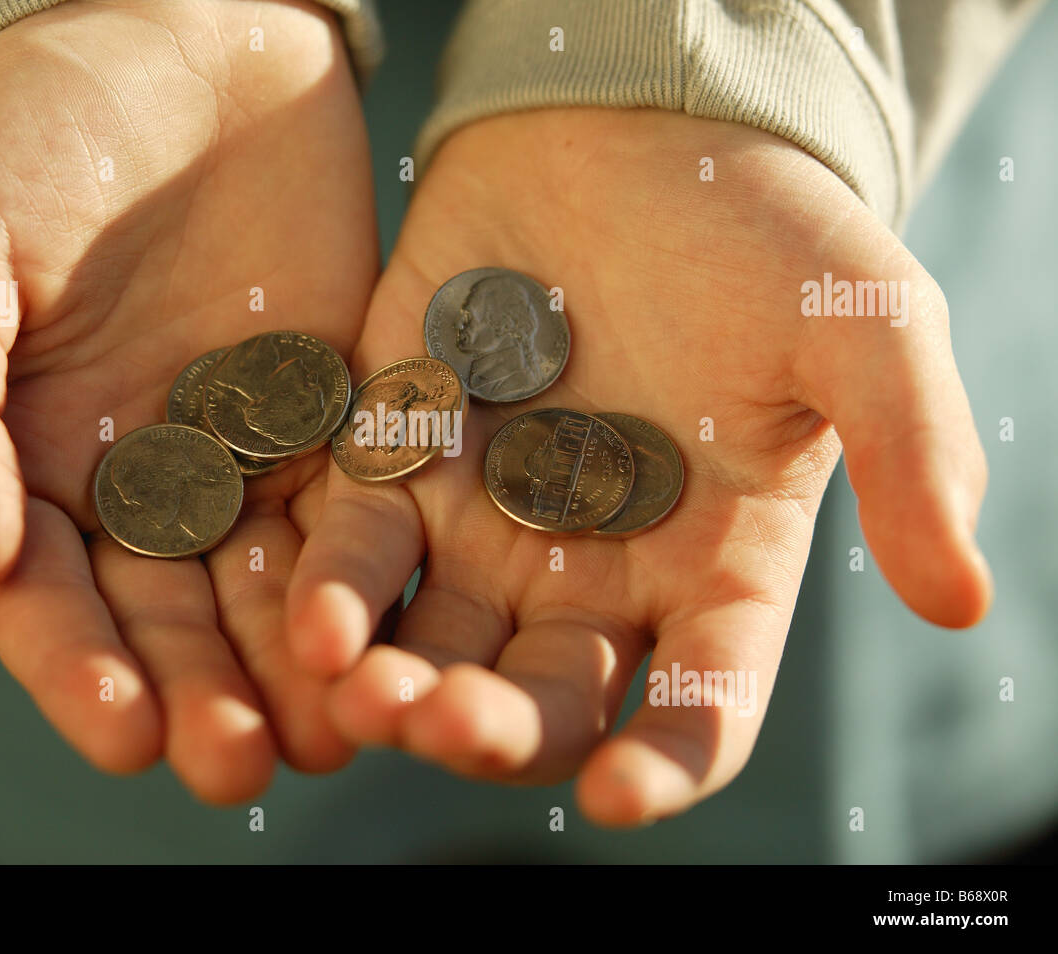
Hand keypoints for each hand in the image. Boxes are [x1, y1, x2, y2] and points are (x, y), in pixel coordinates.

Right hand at [0, 0, 375, 799]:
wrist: (181, 39)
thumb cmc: (36, 134)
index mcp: (33, 464)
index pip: (50, 601)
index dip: (79, 672)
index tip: (124, 733)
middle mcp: (142, 483)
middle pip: (170, 621)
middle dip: (201, 698)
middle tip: (236, 769)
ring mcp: (248, 456)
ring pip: (270, 589)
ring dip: (294, 669)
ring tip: (326, 738)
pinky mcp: (342, 417)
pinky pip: (357, 511)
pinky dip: (370, 578)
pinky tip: (392, 638)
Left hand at [285, 109, 991, 823]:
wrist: (635, 131)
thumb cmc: (764, 231)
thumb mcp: (864, 328)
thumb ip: (914, 456)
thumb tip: (966, 601)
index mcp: (714, 567)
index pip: (697, 699)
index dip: (667, 759)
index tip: (623, 797)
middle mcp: (595, 569)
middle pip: (545, 694)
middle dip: (500, 728)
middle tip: (458, 726)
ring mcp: (488, 522)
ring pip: (438, 641)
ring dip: (400, 684)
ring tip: (367, 698)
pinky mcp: (400, 457)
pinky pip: (358, 544)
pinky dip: (337, 588)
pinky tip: (316, 625)